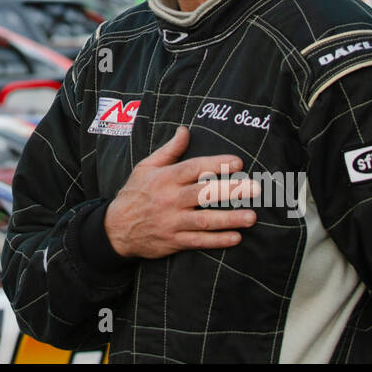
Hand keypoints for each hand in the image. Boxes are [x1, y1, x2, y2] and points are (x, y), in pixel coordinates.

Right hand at [104, 125, 258, 259]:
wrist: (115, 228)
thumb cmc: (134, 193)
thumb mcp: (146, 167)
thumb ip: (169, 150)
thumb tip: (185, 130)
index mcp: (165, 178)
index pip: (195, 168)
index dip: (217, 164)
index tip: (238, 162)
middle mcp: (170, 199)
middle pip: (204, 193)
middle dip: (232, 191)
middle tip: (256, 188)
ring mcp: (172, 221)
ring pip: (205, 220)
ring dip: (230, 218)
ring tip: (252, 216)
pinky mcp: (174, 241)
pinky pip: (199, 241)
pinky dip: (217, 240)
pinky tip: (236, 238)